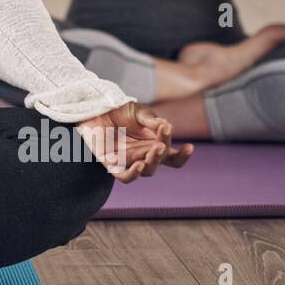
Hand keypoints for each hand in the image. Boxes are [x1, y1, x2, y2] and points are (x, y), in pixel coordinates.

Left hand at [73, 101, 193, 183]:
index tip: (189, 147)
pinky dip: (133, 174)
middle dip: (163, 153)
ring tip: (155, 150)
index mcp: (154, 144)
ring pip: (146, 171)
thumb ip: (152, 120)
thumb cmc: (119, 111)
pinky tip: (139, 164)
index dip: (183, 156)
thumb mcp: (138, 111)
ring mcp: (128, 160)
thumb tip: (167, 126)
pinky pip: (124, 176)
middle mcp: (143, 154)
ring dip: (153, 162)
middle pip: (161, 161)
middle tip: (161, 143)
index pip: (173, 156)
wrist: (94, 109)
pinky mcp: (111, 163)